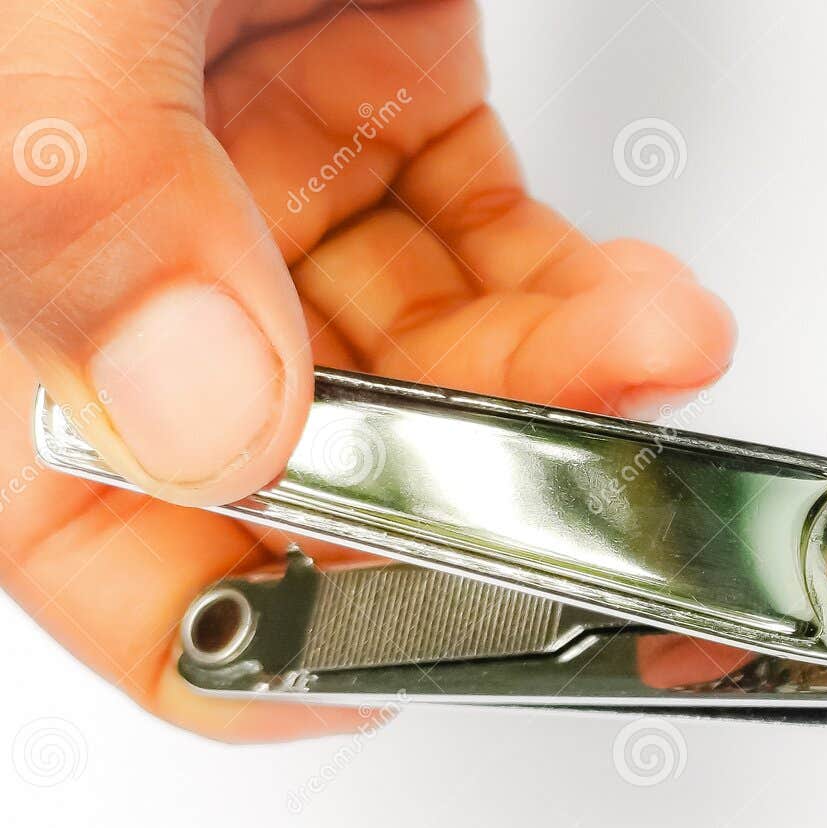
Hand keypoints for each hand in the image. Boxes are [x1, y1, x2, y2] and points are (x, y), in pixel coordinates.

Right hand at [0, 1, 734, 738]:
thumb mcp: (35, 13)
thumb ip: (81, 196)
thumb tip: (194, 405)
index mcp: (3, 310)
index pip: (105, 555)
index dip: (253, 638)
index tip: (409, 658)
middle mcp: (130, 277)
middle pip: (320, 478)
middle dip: (487, 508)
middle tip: (613, 530)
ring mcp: (261, 208)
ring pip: (440, 380)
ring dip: (571, 394)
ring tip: (656, 357)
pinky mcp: (380, 126)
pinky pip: (497, 268)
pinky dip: (584, 301)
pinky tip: (649, 310)